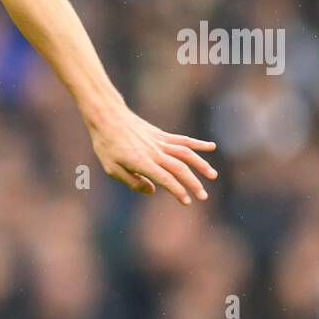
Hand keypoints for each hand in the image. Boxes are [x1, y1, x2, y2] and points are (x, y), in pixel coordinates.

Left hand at [87, 104, 217, 204]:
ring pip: (186, 154)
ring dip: (201, 165)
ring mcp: (160, 142)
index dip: (177, 191)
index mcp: (142, 162)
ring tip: (212, 175)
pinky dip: (197, 144)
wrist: (107, 117)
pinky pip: (182, 140)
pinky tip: (211, 147)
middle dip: (193, 184)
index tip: (187, 201)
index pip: (166, 179)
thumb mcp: (111, 168)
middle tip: (203, 197)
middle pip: (180, 169)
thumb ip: (132, 182)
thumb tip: (152, 191)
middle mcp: (155, 152)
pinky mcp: (161, 135)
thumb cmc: (106, 145)